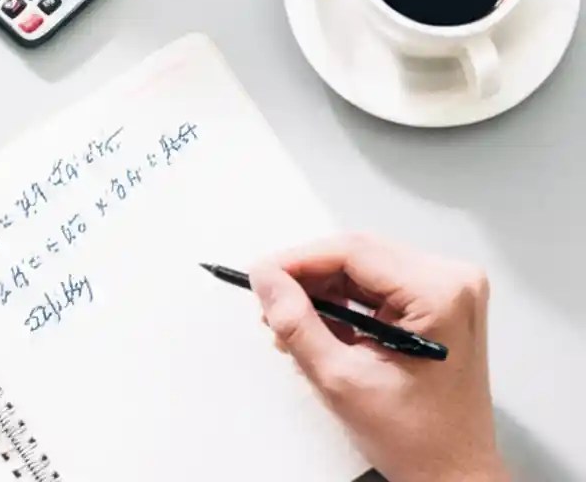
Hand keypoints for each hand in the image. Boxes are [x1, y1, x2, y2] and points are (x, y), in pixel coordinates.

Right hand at [249, 235, 507, 481]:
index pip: (353, 252)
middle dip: (308, 277)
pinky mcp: (440, 303)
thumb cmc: (413, 437)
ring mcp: (449, 290)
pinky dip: (344, 303)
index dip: (298, 261)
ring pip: (364, 268)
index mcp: (439, 293)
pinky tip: (320, 328)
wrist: (453, 472)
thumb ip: (297, 323)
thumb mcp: (340, 380)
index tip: (259, 278)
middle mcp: (452, 280)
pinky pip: (378, 286)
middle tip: (269, 304)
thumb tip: (265, 279)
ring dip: (322, 291)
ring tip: (290, 325)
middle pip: (359, 255)